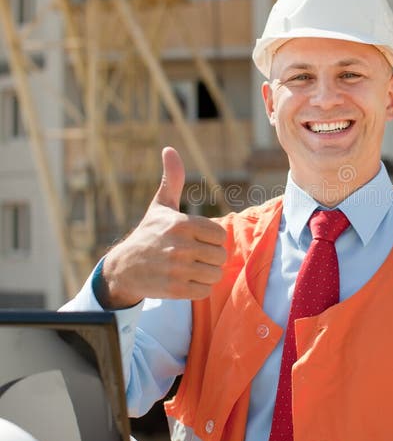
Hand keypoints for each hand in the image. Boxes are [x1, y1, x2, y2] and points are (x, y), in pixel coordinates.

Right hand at [99, 146, 226, 307]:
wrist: (124, 268)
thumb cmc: (148, 234)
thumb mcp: (160, 206)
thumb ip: (172, 179)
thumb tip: (169, 149)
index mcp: (182, 223)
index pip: (220, 235)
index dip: (211, 239)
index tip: (196, 240)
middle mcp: (180, 246)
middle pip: (220, 256)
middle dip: (209, 258)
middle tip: (192, 256)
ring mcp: (177, 268)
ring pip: (214, 274)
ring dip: (204, 274)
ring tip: (188, 268)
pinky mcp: (174, 289)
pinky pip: (204, 291)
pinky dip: (197, 288)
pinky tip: (182, 280)